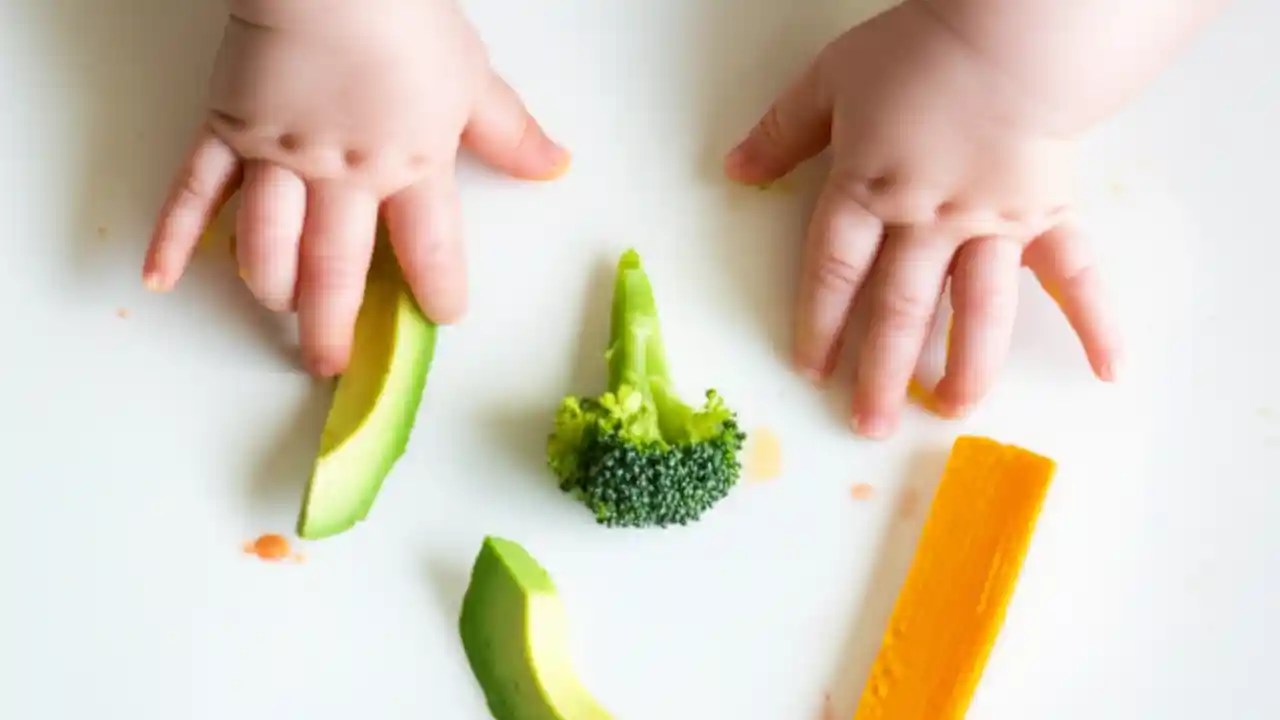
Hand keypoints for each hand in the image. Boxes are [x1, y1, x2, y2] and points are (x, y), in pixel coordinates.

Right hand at [144, 0, 568, 376]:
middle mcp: (343, 175)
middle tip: (330, 363)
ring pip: (267, 243)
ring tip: (277, 317)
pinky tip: (161, 277)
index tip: (441, 316)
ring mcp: (279, 155)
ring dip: (270, 288)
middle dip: (333, 323)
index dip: (438, 288)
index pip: (430, 248)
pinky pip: (195, 190)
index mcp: (409, 165)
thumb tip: (556, 166)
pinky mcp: (229, 128)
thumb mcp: (473, 78)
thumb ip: (509, 133)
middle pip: (336, 268)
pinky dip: (174, 235)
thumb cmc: (404, 17)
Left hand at [725, 0, 1120, 437]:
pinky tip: (1107, 370)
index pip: (834, 273)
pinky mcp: (1048, 214)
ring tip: (953, 413)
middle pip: (899, 310)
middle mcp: (928, 221)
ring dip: (965, 368)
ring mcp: (992, 224)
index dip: (819, 324)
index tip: (813, 371)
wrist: (1015, 28)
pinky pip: (1075, 275)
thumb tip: (734, 170)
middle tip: (871, 426)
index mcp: (870, 190)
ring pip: (975, 312)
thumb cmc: (921, 47)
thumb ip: (781, 131)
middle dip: (883, 374)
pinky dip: (1096, 321)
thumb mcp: (830, 79)